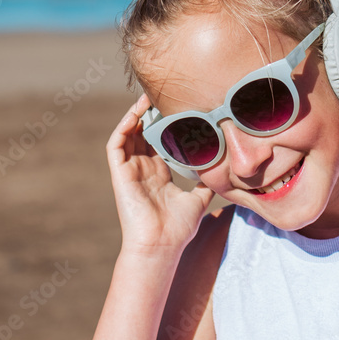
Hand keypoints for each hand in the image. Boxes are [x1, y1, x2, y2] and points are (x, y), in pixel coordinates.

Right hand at [106, 93, 214, 257]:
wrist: (161, 245)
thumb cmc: (178, 228)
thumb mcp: (199, 200)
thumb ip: (205, 185)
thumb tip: (222, 172)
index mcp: (159, 175)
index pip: (159, 142)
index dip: (166, 125)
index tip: (178, 108)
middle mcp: (143, 170)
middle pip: (143, 134)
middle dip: (151, 114)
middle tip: (163, 94)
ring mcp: (130, 171)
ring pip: (128, 134)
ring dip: (135, 115)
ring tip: (147, 96)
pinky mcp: (120, 173)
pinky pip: (116, 144)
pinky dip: (124, 127)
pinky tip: (135, 112)